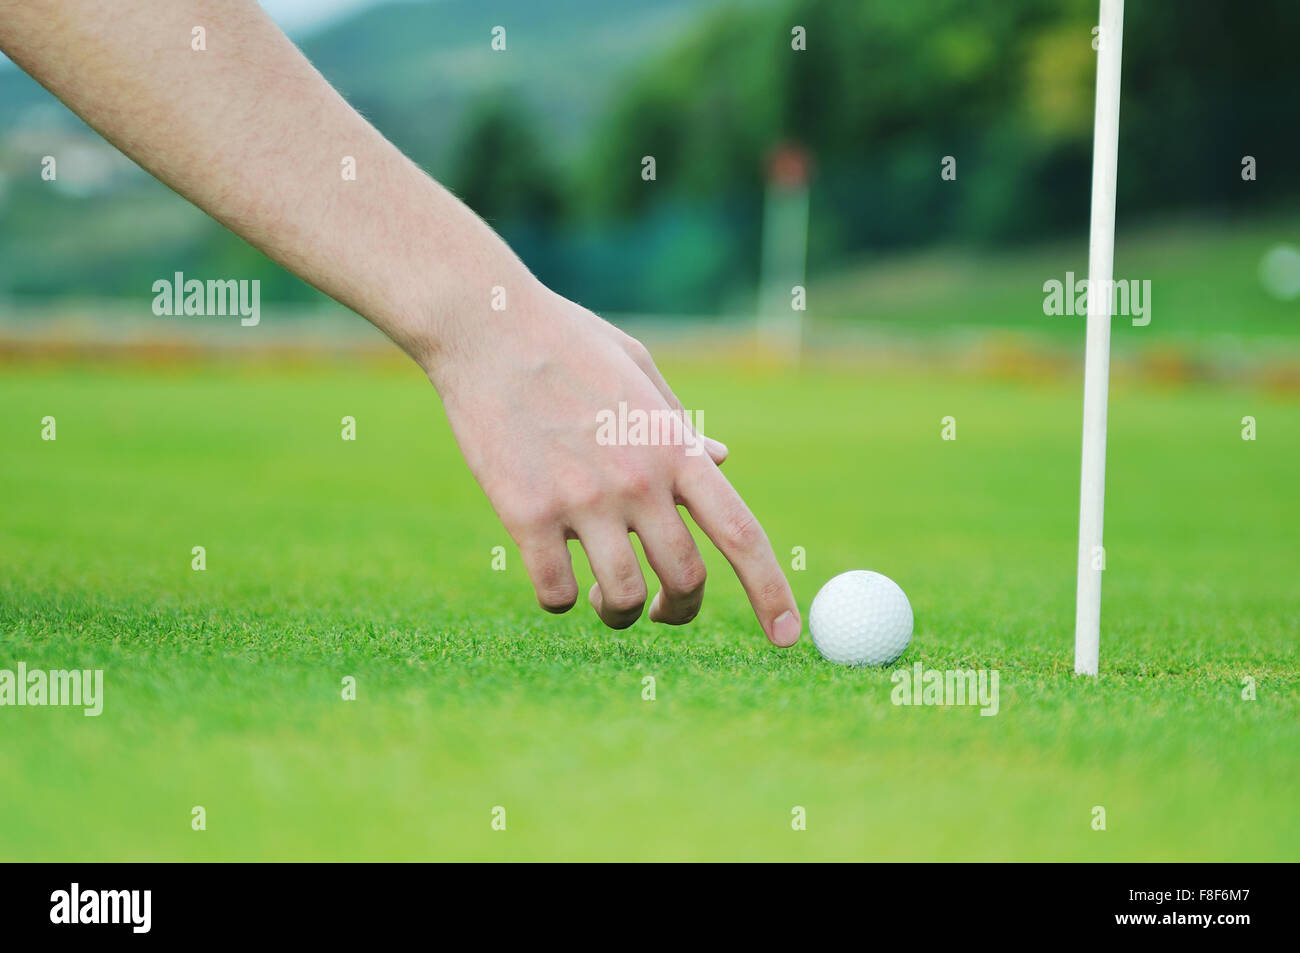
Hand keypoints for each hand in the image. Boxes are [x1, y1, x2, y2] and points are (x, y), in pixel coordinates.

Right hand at [429, 283, 801, 645]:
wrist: (486, 327)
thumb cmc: (565, 341)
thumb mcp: (638, 371)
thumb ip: (678, 426)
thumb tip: (719, 462)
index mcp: (674, 448)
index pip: (742, 536)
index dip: (771, 593)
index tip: (787, 637)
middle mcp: (639, 481)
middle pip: (685, 580)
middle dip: (679, 609)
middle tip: (661, 610)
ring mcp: (582, 501)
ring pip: (620, 598)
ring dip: (617, 612)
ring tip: (602, 598)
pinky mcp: (525, 514)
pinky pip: (554, 591)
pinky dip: (559, 600)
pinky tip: (554, 578)